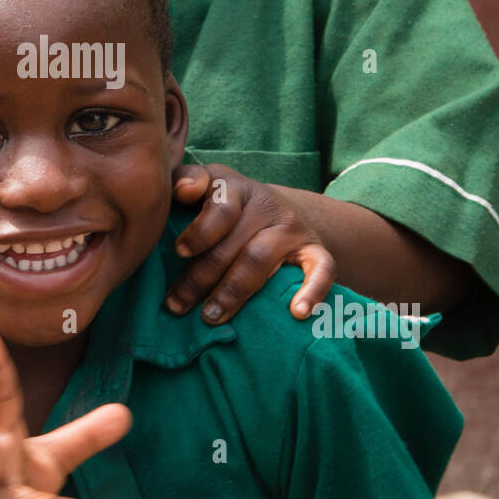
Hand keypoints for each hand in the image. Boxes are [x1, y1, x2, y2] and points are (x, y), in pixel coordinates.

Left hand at [167, 164, 335, 324]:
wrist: (277, 209)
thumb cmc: (223, 205)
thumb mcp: (202, 186)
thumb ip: (184, 182)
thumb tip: (182, 190)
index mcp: (232, 186)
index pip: (220, 207)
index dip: (200, 232)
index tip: (180, 252)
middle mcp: (264, 203)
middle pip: (232, 245)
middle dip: (199, 279)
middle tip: (176, 306)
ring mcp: (291, 227)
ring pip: (260, 261)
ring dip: (233, 292)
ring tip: (211, 316)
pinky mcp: (315, 249)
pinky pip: (321, 269)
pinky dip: (313, 291)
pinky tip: (297, 312)